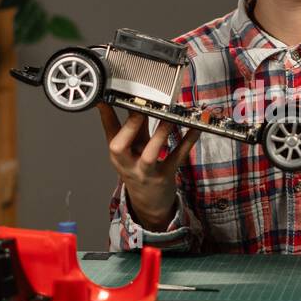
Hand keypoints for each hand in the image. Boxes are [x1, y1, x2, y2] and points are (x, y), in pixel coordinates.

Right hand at [99, 105, 200, 230]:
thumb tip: (135, 101)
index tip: (105, 98)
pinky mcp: (164, 177)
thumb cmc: (139, 169)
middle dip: (130, 127)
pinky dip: (186, 143)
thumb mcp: (131, 150)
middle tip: (139, 110)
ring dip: (159, 136)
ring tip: (168, 119)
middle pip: (119, 147)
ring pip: (149, 156)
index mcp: (118, 153)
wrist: (148, 203)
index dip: (105, 115)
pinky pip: (176, 158)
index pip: (108, 132)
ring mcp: (145, 172)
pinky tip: (195, 129)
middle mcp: (127, 163)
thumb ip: (133, 127)